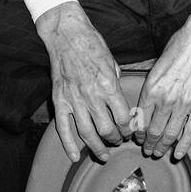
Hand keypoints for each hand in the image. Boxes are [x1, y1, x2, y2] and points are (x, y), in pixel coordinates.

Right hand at [36, 2, 129, 163]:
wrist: (67, 35)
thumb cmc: (93, 46)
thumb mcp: (113, 64)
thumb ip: (116, 87)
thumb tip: (121, 105)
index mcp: (108, 86)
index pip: (124, 118)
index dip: (130, 130)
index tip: (131, 132)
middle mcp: (91, 96)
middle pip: (107, 129)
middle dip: (116, 140)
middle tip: (120, 142)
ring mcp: (73, 100)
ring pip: (87, 133)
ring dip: (97, 147)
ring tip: (104, 155)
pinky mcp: (59, 100)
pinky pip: (63, 128)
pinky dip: (69, 145)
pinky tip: (76, 156)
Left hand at [138, 3, 190, 159]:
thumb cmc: (177, 48)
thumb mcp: (155, 67)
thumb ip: (150, 89)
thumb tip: (144, 107)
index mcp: (151, 89)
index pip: (139, 121)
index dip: (137, 134)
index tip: (137, 139)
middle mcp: (166, 100)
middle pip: (152, 131)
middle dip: (147, 144)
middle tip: (146, 150)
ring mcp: (184, 104)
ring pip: (169, 134)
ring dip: (162, 147)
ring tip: (158, 153)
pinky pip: (190, 131)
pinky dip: (183, 146)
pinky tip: (178, 155)